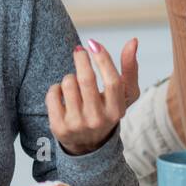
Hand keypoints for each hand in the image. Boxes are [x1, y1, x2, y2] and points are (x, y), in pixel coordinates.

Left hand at [47, 37, 138, 156]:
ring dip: (69, 77)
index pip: (112, 81)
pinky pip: (52, 94)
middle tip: (79, 50)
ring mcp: (77, 125)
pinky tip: (62, 94)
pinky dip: (55, 88)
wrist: (88, 145)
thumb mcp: (124, 95)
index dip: (103, 59)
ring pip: (68, 83)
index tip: (94, 44)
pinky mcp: (59, 127)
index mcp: (116, 111)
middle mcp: (97, 120)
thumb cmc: (107, 111)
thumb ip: (130, 68)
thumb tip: (133, 41)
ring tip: (73, 82)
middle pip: (86, 80)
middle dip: (81, 59)